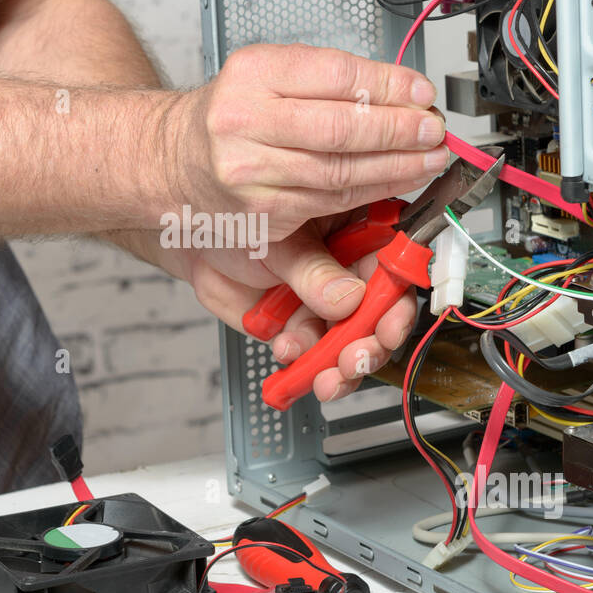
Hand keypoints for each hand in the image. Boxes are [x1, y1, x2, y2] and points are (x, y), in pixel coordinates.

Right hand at [164, 43, 447, 242]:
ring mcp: (252, 173)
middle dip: (399, 130)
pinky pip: (331, 200)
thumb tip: (402, 92)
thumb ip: (328, 79)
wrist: (174, 162)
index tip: (422, 91)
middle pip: (341, 127)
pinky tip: (398, 179)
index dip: (389, 85)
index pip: (335, 76)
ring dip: (396, 165)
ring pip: (341, 170)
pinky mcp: (264, 211)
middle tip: (433, 129)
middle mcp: (245, 123)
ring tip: (429, 156)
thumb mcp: (267, 75)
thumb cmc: (229, 116)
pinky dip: (373, 190)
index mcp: (251, 75)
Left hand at [164, 207, 420, 403]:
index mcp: (358, 232)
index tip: (387, 327)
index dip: (397, 302)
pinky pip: (315, 358)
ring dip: (341, 366)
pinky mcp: (304, 328)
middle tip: (354, 360)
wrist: (194, 241)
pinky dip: (306, 366)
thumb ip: (314, 270)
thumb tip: (349, 300)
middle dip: (371, 346)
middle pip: (382, 316)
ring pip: (352, 344)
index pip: (396, 268)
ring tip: (323, 375)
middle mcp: (349, 271)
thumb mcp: (279, 239)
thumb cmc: (238, 217)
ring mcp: (327, 304)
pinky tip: (288, 353)